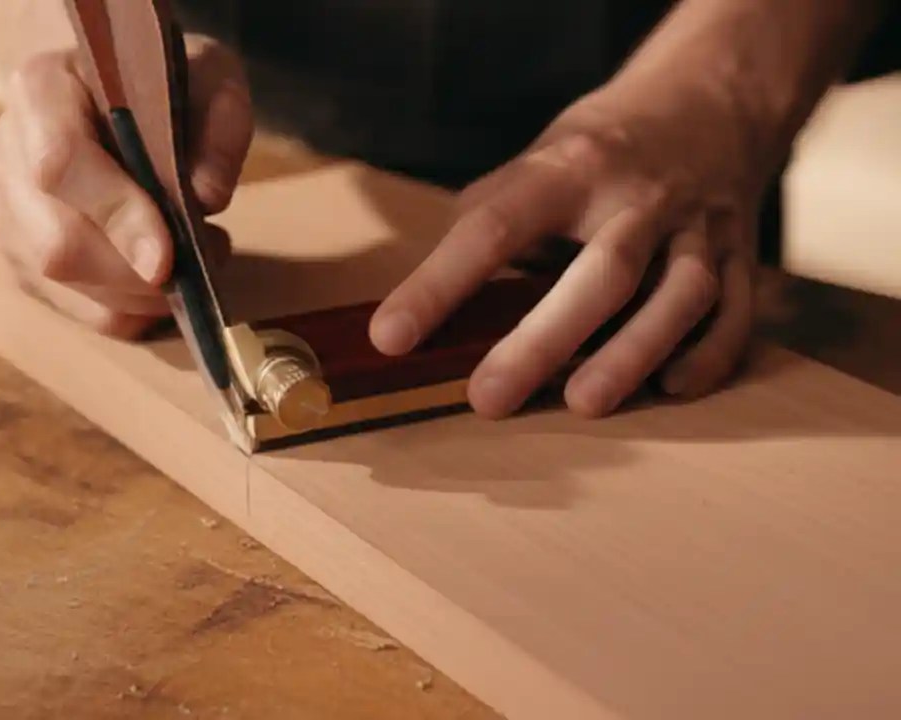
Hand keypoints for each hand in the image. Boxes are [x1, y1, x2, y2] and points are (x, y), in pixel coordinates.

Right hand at [0, 36, 253, 337]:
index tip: (167, 257)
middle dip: (133, 274)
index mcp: (39, 88)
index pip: (60, 162)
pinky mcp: (19, 257)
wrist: (118, 93)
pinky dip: (127, 312)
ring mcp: (2, 210)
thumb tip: (205, 198)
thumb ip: (219, 127)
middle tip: (200, 263)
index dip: (116, 215)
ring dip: (136, 295)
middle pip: (54, 241)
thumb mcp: (209, 77)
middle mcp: (3, 150)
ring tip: (191, 266)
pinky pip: (71, 307)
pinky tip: (163, 288)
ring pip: (60, 281)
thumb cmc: (162, 82)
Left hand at [370, 80, 768, 418]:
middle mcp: (639, 197)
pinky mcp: (742, 258)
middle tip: (488, 399)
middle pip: (600, 272)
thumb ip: (486, 223)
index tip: (391, 338)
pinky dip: (709, 354)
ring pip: (680, 293)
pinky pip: (734, 312)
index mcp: (568, 169)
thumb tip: (430, 302)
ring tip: (583, 404)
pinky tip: (671, 389)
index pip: (493, 227)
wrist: (712, 103)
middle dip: (543, 340)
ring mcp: (699, 228)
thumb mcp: (535, 163)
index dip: (439, 285)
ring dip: (633, 351)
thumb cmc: (599, 152)